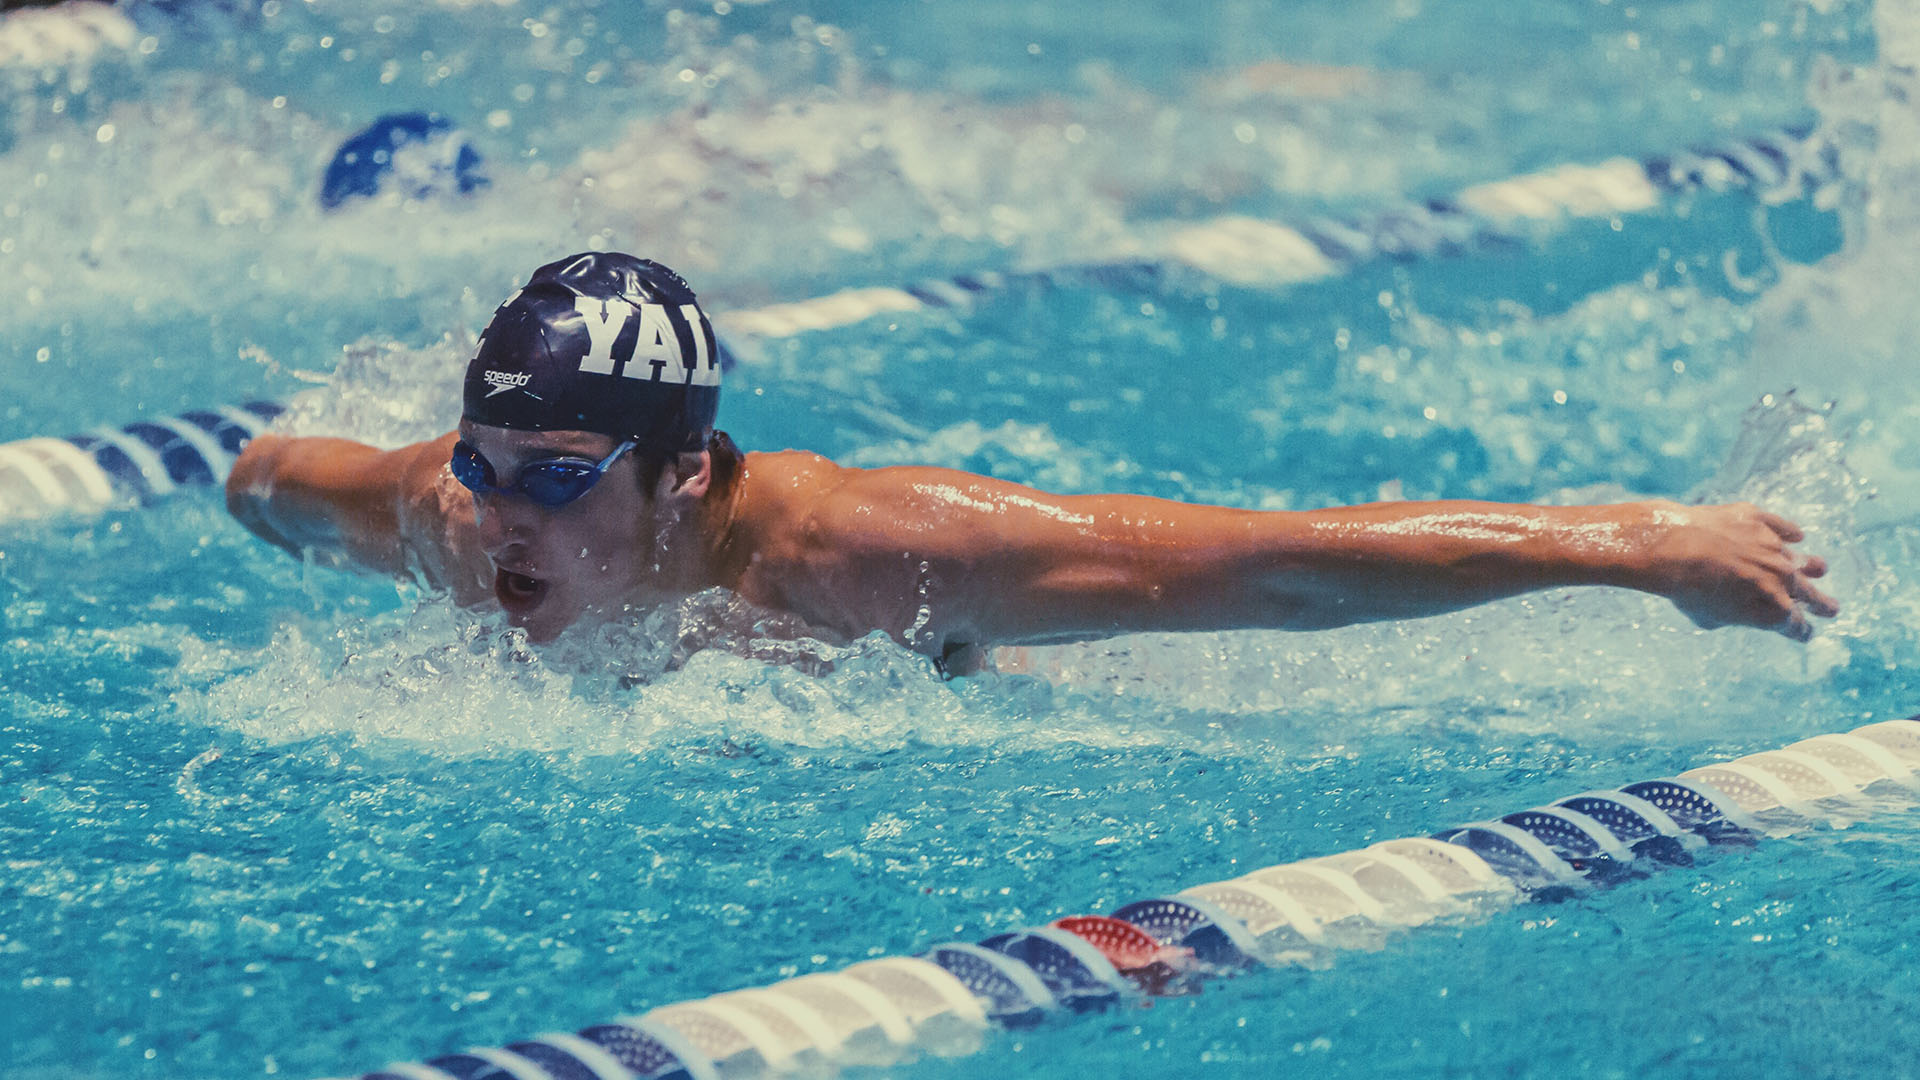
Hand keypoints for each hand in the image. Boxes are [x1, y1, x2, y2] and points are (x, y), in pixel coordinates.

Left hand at [1645, 501, 1839, 640]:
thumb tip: (1737, 608)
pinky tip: (1795, 535)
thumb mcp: (1710, 618)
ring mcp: (1773, 547)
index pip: (1795, 626)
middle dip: (1821, 604)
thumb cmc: (1685, 590)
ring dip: (1811, 565)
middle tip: (1832, 609)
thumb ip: (1733, 614)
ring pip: (1800, 559)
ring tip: (1820, 568)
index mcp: (1773, 610)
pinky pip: (1781, 526)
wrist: (1671, 548)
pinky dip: (1788, 531)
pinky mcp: (1757, 520)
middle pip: (1810, 595)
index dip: (1799, 632)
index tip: (1803, 633)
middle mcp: (1781, 578)